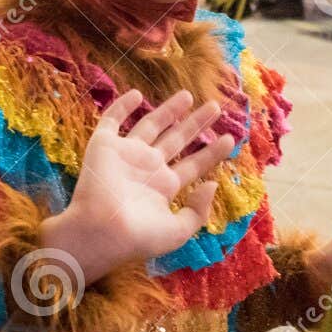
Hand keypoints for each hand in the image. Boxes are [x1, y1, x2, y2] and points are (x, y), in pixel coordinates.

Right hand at [39, 90, 233, 283]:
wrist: (100, 231)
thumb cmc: (138, 236)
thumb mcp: (177, 231)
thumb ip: (198, 210)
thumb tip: (212, 184)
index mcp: (165, 187)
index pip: (194, 165)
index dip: (212, 152)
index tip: (231, 139)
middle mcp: (148, 168)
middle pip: (178, 140)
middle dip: (196, 124)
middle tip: (215, 107)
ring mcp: (127, 154)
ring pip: (151, 125)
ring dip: (169, 110)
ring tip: (188, 95)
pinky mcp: (104, 145)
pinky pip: (112, 120)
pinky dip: (122, 106)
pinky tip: (136, 94)